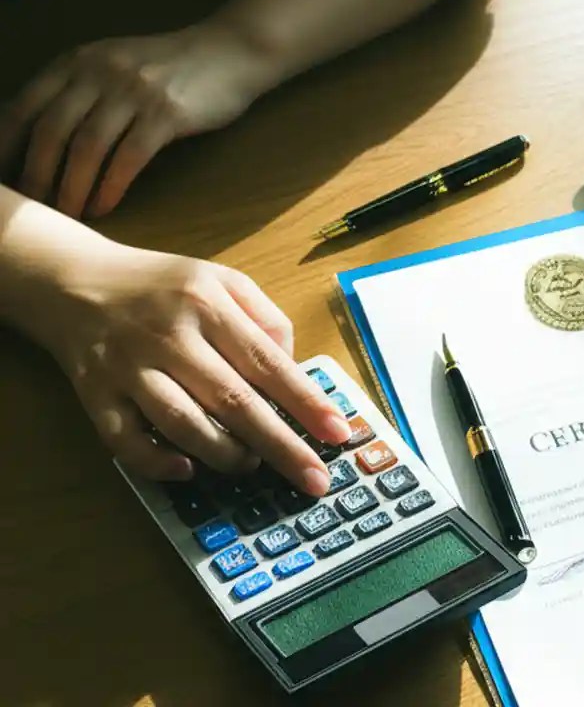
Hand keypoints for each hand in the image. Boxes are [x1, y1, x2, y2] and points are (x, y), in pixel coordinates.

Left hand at [0, 23, 279, 218]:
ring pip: (87, 147)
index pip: (25, 106)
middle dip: (36, 175)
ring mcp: (134, 91)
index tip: (2, 179)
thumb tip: (43, 138)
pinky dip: (111, 187)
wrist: (228, 53)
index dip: (6, 146)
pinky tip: (105, 207)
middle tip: (34, 208)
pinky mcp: (167, 113)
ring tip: (71, 215)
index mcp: (78, 61)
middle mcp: (99, 72)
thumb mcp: (113, 66)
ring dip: (73, 188)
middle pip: (51, 131)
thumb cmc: (169, 69)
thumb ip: (79, 90)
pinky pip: (129, 157)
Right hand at [29, 241, 349, 495]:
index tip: (338, 433)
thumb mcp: (222, 280)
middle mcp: (169, 335)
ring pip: (183, 423)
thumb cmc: (162, 286)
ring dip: (225, 454)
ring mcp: (128, 366)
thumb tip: (294, 371)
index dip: (306, 402)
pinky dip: (156, 462)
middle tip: (314, 480)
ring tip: (250, 465)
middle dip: (281, 446)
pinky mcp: (93, 392)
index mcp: (208, 303)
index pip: (268, 362)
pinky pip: (124, 440)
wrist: (71, 279)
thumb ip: (266, 320)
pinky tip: (187, 470)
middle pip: (234, 400)